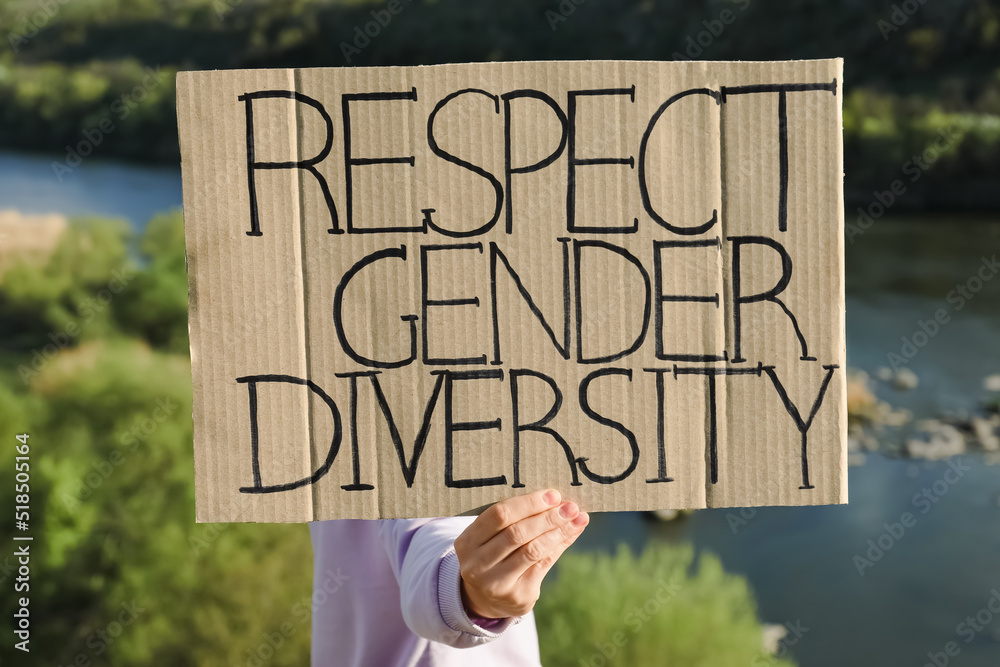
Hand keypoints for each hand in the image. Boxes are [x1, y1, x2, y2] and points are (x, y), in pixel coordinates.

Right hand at [453, 489, 588, 618]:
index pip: (499, 516)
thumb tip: (556, 499)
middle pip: (517, 534)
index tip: (553, 495)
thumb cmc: (492, 554)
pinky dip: (560, 545)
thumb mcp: (491, 536)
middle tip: (570, 506)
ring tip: (577, 518)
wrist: (484, 598)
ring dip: (558, 531)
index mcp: (467, 542)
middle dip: (547, 517)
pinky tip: (572, 533)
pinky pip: (543, 564)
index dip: (528, 503)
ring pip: (532, 550)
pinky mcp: (517, 596)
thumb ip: (516, 519)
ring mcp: (496, 583)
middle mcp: (477, 564)